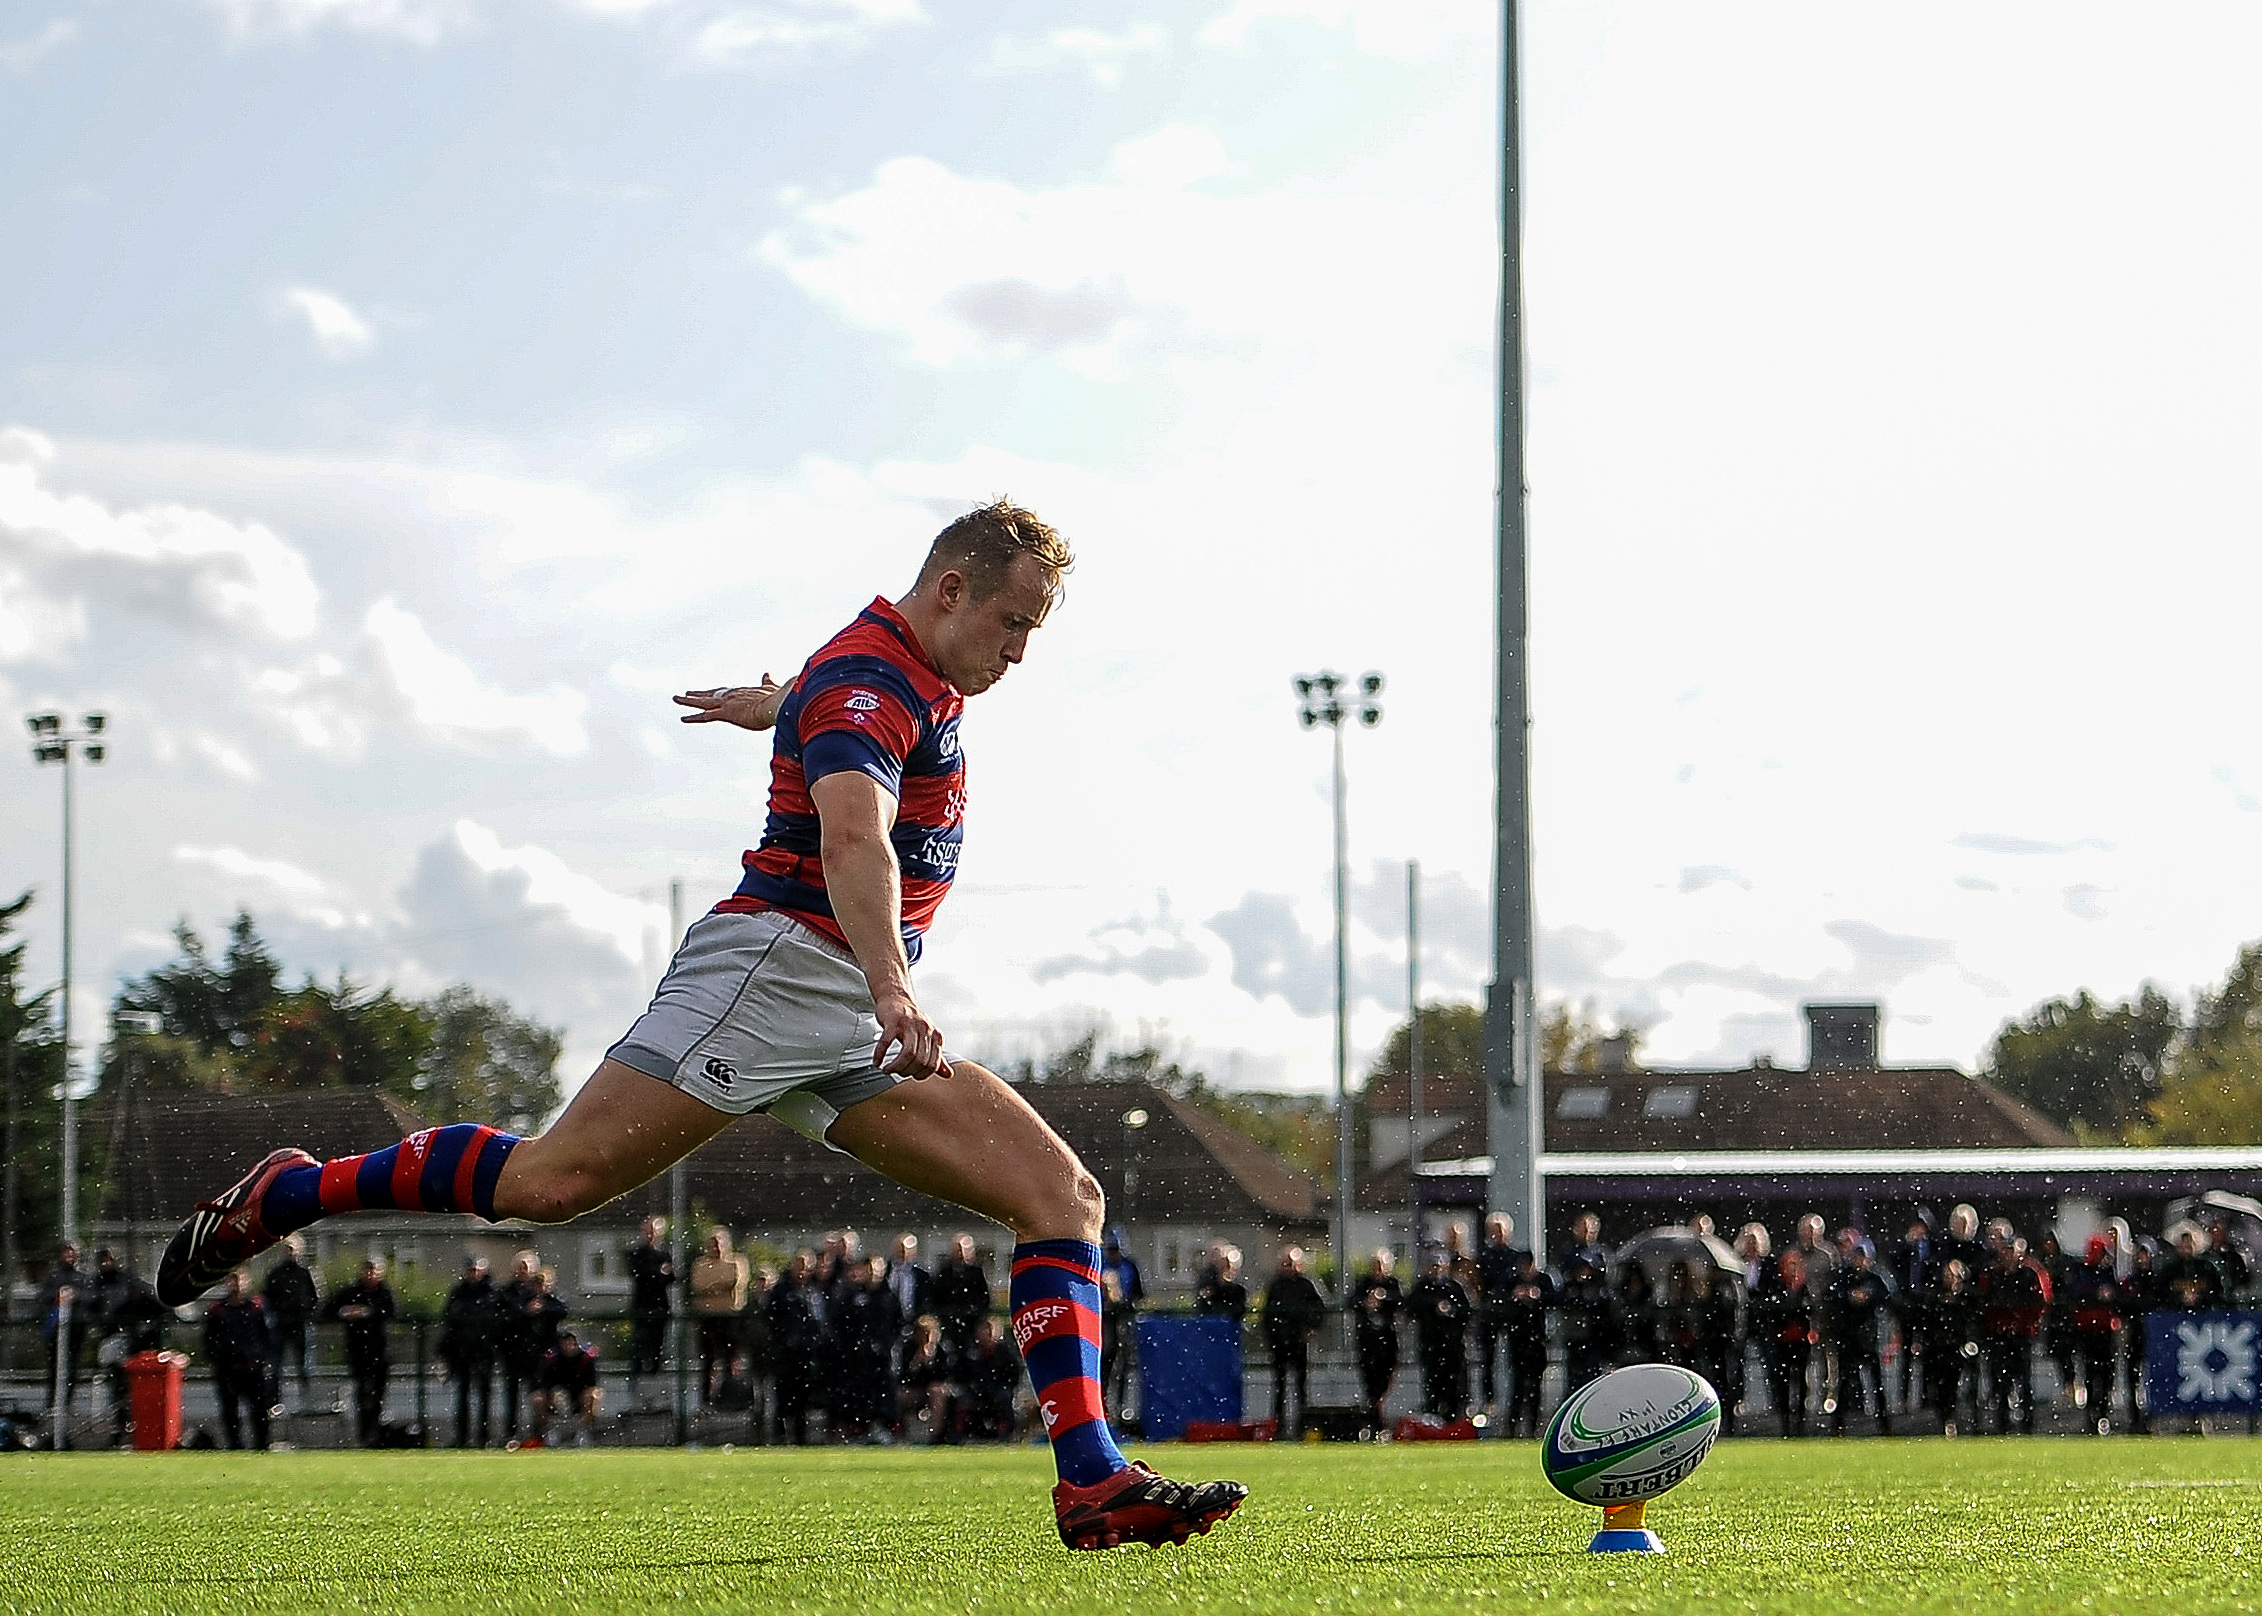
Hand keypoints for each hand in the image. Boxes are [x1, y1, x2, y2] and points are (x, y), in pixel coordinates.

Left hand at [675, 675, 790, 730]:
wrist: (777, 705)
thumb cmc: (778, 700)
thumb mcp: (772, 689)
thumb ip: (768, 682)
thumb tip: (767, 673)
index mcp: (742, 691)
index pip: (725, 691)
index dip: (716, 692)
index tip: (711, 692)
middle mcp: (732, 695)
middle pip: (711, 694)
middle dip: (698, 694)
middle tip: (686, 693)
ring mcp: (727, 703)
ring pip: (702, 701)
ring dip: (688, 700)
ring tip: (676, 698)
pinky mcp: (725, 713)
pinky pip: (704, 716)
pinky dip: (693, 717)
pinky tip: (683, 718)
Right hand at [873, 991, 951, 1079]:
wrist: (897, 999)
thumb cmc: (912, 1022)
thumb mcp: (928, 1039)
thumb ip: (938, 1059)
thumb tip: (949, 1075)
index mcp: (936, 1036)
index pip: (933, 1064)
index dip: (922, 1075)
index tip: (912, 1076)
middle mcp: (925, 1030)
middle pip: (920, 1061)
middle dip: (907, 1072)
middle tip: (898, 1072)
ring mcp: (909, 1025)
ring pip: (908, 1053)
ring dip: (896, 1066)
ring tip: (888, 1070)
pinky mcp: (893, 1021)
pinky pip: (887, 1042)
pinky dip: (880, 1054)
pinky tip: (877, 1061)